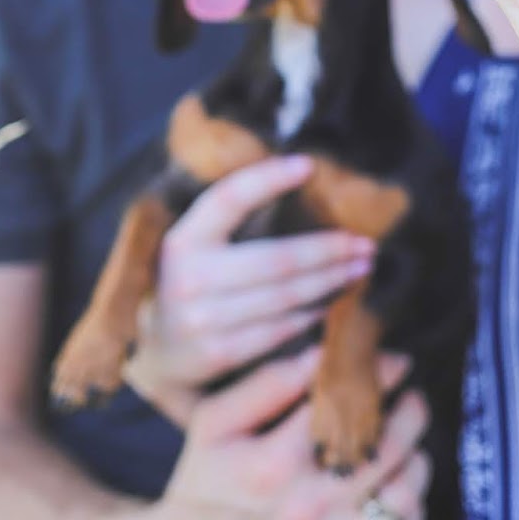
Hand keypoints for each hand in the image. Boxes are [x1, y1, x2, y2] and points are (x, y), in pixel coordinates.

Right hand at [125, 155, 375, 422]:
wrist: (153, 350)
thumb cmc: (190, 281)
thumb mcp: (196, 243)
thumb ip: (232, 216)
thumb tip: (300, 173)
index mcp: (184, 239)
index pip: (228, 198)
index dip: (267, 178)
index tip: (309, 165)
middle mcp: (189, 278)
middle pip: (277, 259)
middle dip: (329, 250)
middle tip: (365, 243)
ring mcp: (202, 319)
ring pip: (286, 296)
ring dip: (331, 282)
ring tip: (359, 269)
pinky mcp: (218, 353)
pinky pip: (280, 329)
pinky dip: (312, 314)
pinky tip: (333, 303)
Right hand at [162, 346, 430, 518]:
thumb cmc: (208, 481)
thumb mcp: (214, 426)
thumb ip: (264, 386)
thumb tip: (320, 353)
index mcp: (273, 465)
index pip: (344, 402)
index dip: (374, 371)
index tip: (389, 356)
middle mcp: (310, 506)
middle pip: (385, 445)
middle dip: (407, 409)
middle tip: (408, 391)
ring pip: (403, 487)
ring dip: (413, 452)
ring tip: (406, 430)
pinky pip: (405, 519)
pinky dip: (411, 495)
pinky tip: (398, 478)